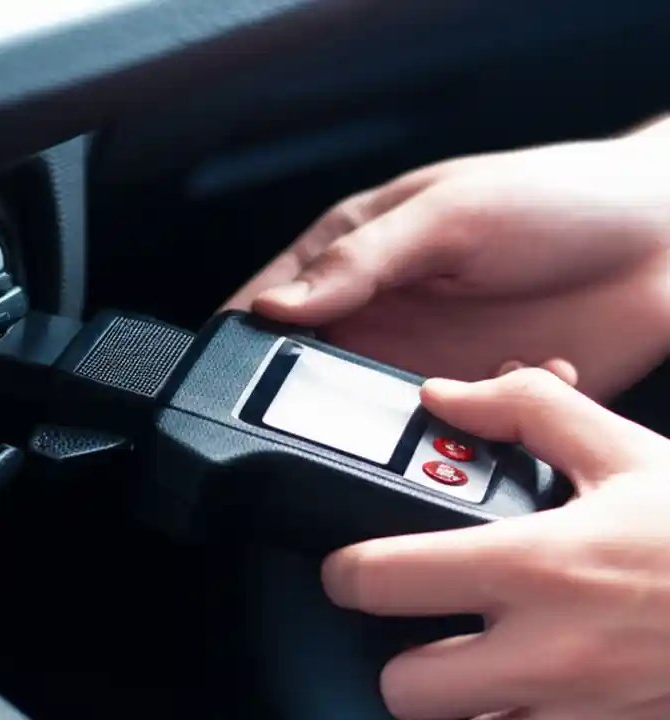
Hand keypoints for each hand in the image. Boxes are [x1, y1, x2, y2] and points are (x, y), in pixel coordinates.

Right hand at [222, 124, 669, 399]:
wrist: (667, 238)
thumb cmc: (556, 197)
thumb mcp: (445, 213)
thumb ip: (358, 264)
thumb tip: (273, 307)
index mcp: (348, 259)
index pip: (263, 310)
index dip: (242, 346)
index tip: (242, 376)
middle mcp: (377, 319)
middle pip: (306, 381)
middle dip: (320, 402)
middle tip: (363, 391)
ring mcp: (424, 367)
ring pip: (376, 424)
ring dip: (409, 422)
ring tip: (451, 393)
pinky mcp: (479, 407)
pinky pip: (452, 443)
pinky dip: (481, 430)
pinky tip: (522, 382)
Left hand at [323, 369, 669, 719]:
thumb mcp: (627, 453)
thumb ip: (524, 410)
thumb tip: (445, 396)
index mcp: (534, 564)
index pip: (379, 581)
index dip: (346, 572)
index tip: (349, 567)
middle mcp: (546, 653)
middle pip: (404, 689)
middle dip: (399, 658)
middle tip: (423, 626)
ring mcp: (580, 712)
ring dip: (464, 703)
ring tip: (485, 664)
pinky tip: (537, 690)